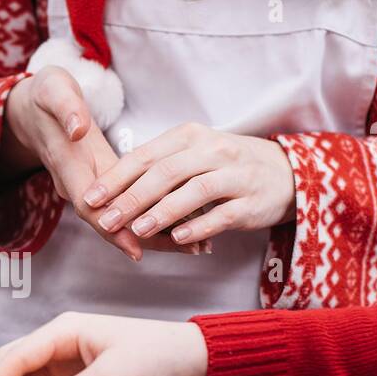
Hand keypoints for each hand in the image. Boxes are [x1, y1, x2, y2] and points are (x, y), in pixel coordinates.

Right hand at [2, 68, 192, 260]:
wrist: (35, 108)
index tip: (138, 247)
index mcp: (69, 164)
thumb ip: (66, 109)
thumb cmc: (47, 96)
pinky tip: (188, 222)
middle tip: (192, 248)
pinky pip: (130, 208)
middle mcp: (80, 184)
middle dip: (151, 239)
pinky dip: (156, 217)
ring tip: (200, 244)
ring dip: (160, 234)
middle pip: (113, 224)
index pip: (91, 206)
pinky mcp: (106, 184)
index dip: (114, 229)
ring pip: (124, 221)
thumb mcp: (53, 91)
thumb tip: (78, 129)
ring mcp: (93, 187)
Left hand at [82, 122, 296, 246]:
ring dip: (163, 211)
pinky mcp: (251, 202)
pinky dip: (199, 226)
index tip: (91, 197)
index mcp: (191, 137)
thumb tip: (111, 189)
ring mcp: (235, 176)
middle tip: (107, 219)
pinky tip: (177, 238)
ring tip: (137, 229)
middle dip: (132, 197)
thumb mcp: (194, 154)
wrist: (286, 173)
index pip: (146, 155)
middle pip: (166, 172)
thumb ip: (159, 166)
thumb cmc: (226, 166)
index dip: (116, 177)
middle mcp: (213, 151)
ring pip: (194, 191)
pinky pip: (222, 214)